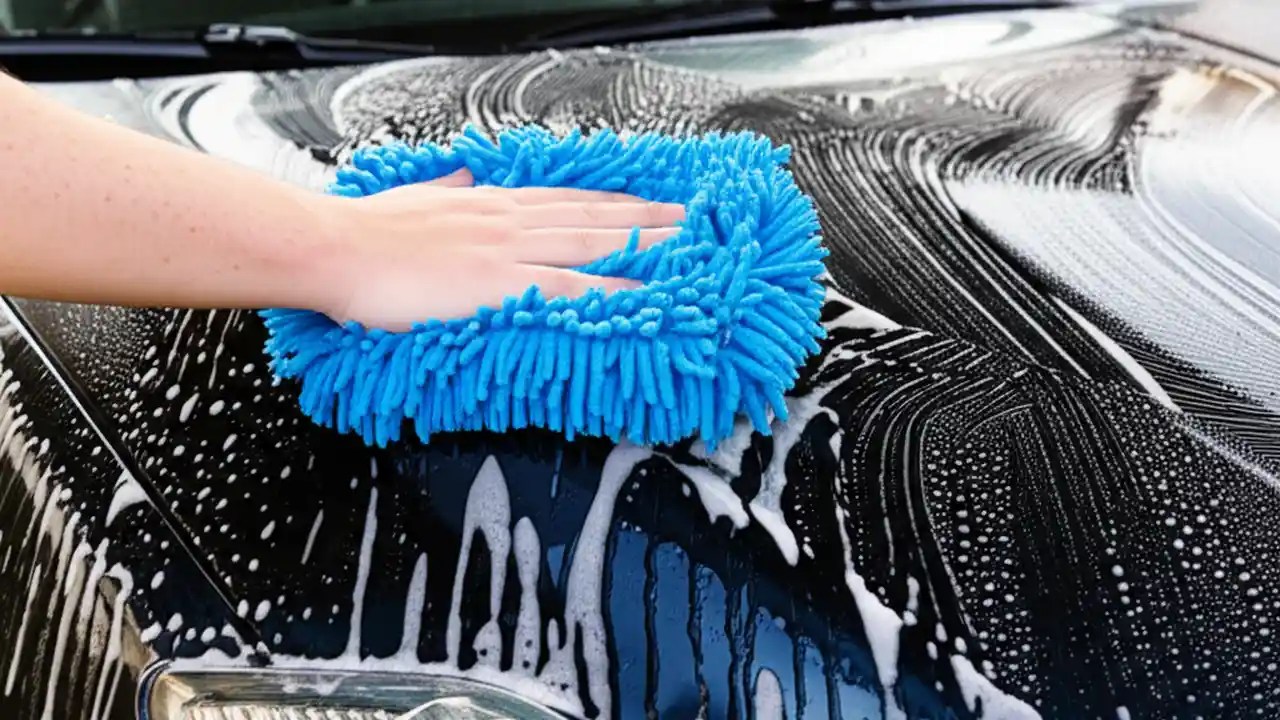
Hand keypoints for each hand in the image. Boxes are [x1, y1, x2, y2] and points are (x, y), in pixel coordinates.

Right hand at [312, 169, 683, 331]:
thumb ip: (444, 192)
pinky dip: (611, 290)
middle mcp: (509, 221)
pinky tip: (642, 295)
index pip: (567, 199)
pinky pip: (572, 289)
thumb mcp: (413, 200)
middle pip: (594, 216)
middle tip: (691, 218)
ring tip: (687, 249)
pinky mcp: (502, 284)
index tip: (644, 201)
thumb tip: (460, 181)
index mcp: (490, 206)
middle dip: (647, 217)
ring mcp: (510, 251)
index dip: (611, 200)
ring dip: (645, 245)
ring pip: (595, 244)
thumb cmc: (366, 233)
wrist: (338, 248)